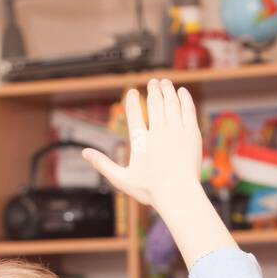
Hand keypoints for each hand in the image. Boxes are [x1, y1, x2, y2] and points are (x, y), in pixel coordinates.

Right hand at [82, 79, 203, 214]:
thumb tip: (84, 153)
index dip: (132, 100)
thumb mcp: (122, 180)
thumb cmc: (151, 191)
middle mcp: (158, 132)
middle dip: (153, 90)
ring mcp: (176, 131)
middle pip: (155, 103)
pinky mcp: (192, 134)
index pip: (134, 113)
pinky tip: (182, 92)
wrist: (180, 195)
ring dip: (167, 90)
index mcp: (140, 141)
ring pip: (171, 103)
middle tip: (153, 81)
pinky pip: (188, 110)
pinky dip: (184, 99)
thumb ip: (103, 165)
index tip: (133, 91)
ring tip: (165, 83)